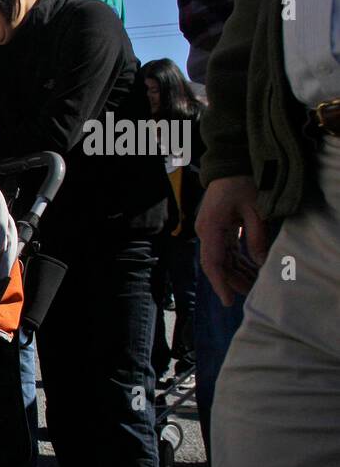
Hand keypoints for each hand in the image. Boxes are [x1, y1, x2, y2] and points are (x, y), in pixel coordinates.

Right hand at [195, 175, 268, 305]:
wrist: (230, 165)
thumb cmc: (241, 183)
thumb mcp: (254, 210)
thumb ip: (256, 237)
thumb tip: (260, 263)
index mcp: (210, 228)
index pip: (213, 263)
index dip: (220, 283)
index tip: (227, 300)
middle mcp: (206, 233)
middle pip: (216, 264)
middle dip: (232, 280)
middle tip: (250, 294)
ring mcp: (210, 231)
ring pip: (221, 259)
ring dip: (235, 272)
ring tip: (252, 284)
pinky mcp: (217, 229)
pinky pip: (225, 250)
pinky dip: (236, 260)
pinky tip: (249, 268)